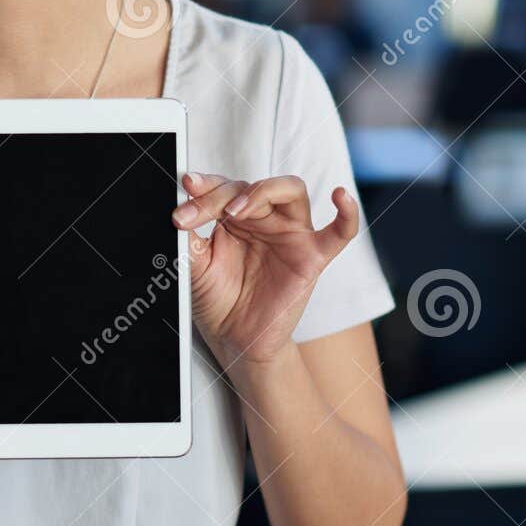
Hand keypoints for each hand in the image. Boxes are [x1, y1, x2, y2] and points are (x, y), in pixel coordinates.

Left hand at [172, 171, 357, 371]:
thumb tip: (178, 209)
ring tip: (235, 210)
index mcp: (235, 215)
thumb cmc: (217, 299)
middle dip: (221, 195)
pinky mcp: (313, 257)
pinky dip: (347, 213)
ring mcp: (291, 234)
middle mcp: (264, 218)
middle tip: (195, 213)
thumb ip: (189, 237)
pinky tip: (341, 196)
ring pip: (291, 191)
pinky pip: (340, 232)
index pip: (224, 187)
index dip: (204, 188)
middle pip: (252, 186)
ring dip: (262, 192)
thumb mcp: (194, 264)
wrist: (234, 339)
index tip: (185, 188)